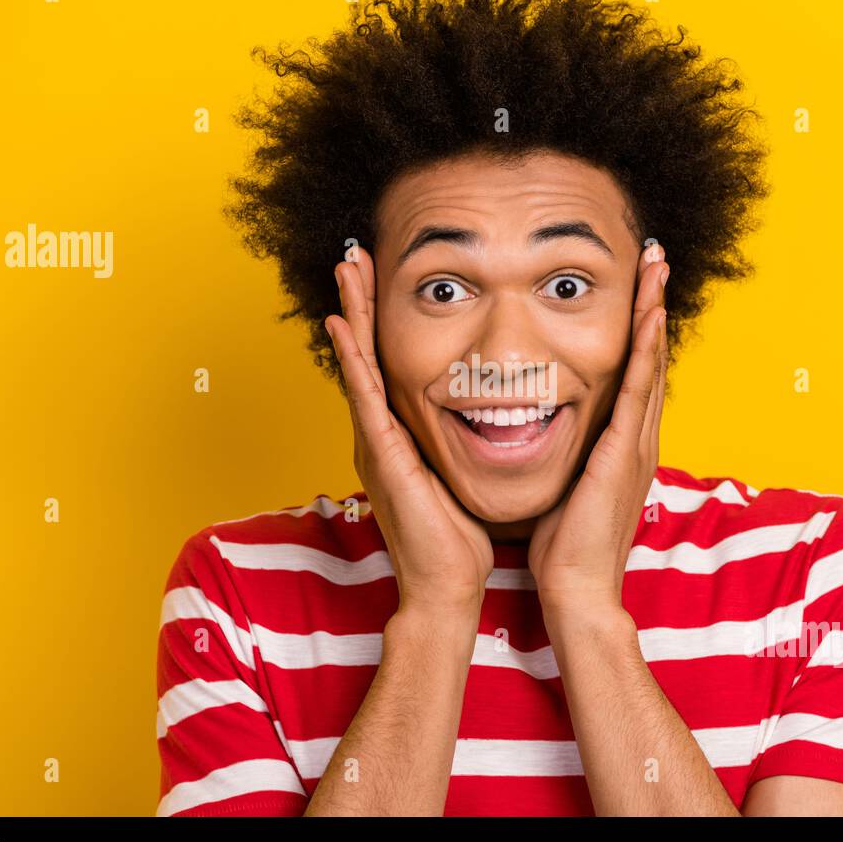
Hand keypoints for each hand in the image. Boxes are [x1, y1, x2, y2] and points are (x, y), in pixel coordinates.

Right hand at [324, 243, 494, 620]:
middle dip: (361, 302)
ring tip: (346, 269)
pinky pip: (364, 397)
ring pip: (361, 364)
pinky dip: (353, 359)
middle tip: (354, 254)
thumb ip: (464, 446)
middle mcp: (382, 433)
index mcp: (402, 436)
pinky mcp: (381, 456)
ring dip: (353, 313)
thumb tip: (498, 418)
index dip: (384, 320)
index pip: (391, 364)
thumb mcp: (464, 476)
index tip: (385, 276)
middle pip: (369, 353)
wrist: (447, 587)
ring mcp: (376, 442)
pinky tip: (343, 325)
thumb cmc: (459, 539)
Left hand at [527, 243, 668, 625]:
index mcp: (620, 446)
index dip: (636, 329)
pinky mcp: (623, 454)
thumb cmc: (562, 548)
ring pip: (650, 364)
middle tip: (655, 258)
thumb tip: (541, 437)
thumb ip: (565, 459)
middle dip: (652, 306)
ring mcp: (635, 445)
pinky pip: (637, 391)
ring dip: (653, 313)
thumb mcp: (564, 488)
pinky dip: (646, 351)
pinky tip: (649, 317)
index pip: (632, 374)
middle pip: (650, 357)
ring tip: (657, 268)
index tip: (635, 288)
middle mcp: (636, 439)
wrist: (575, 591)